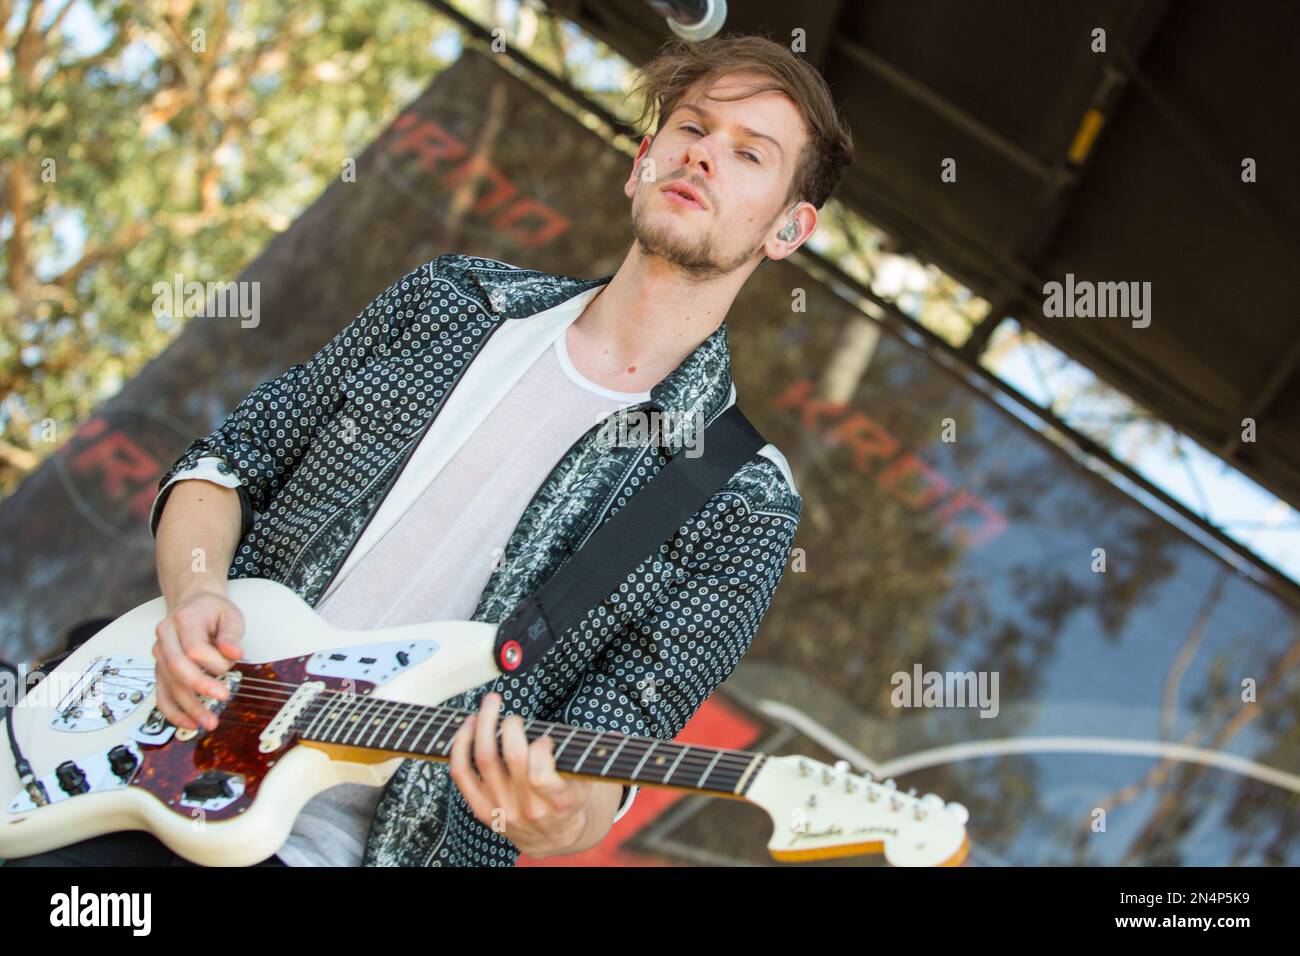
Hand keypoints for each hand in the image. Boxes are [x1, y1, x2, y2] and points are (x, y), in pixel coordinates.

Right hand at [151, 589, 243, 731]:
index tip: (232, 664)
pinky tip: (189, 723)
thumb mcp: (230, 615)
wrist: (192, 606)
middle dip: (199, 687)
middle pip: (176, 667)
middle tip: (222, 697)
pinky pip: (162, 695)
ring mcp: (159, 655)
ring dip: (188, 707)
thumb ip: (232, 634)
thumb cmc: (211, 611)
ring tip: (208, 722)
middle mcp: (165, 638)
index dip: (213, 661)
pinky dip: (173, 712)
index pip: (194, 647)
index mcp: (183, 620)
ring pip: (168, 685)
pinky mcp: (160, 670)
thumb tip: (234, 652)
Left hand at [449, 691, 592, 857]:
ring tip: (490, 706)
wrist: (552, 837)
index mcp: (558, 803)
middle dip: (511, 725)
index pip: (541, 774)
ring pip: (484, 759)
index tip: (546, 738)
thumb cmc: (571, 799)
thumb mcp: (588, 782)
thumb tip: (617, 737)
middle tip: (515, 715)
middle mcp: (528, 809)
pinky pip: (462, 773)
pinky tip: (469, 726)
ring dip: (484, 724)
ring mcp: (501, 810)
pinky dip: (461, 745)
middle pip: (511, 758)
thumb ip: (596, 758)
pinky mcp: (481, 809)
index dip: (541, 748)